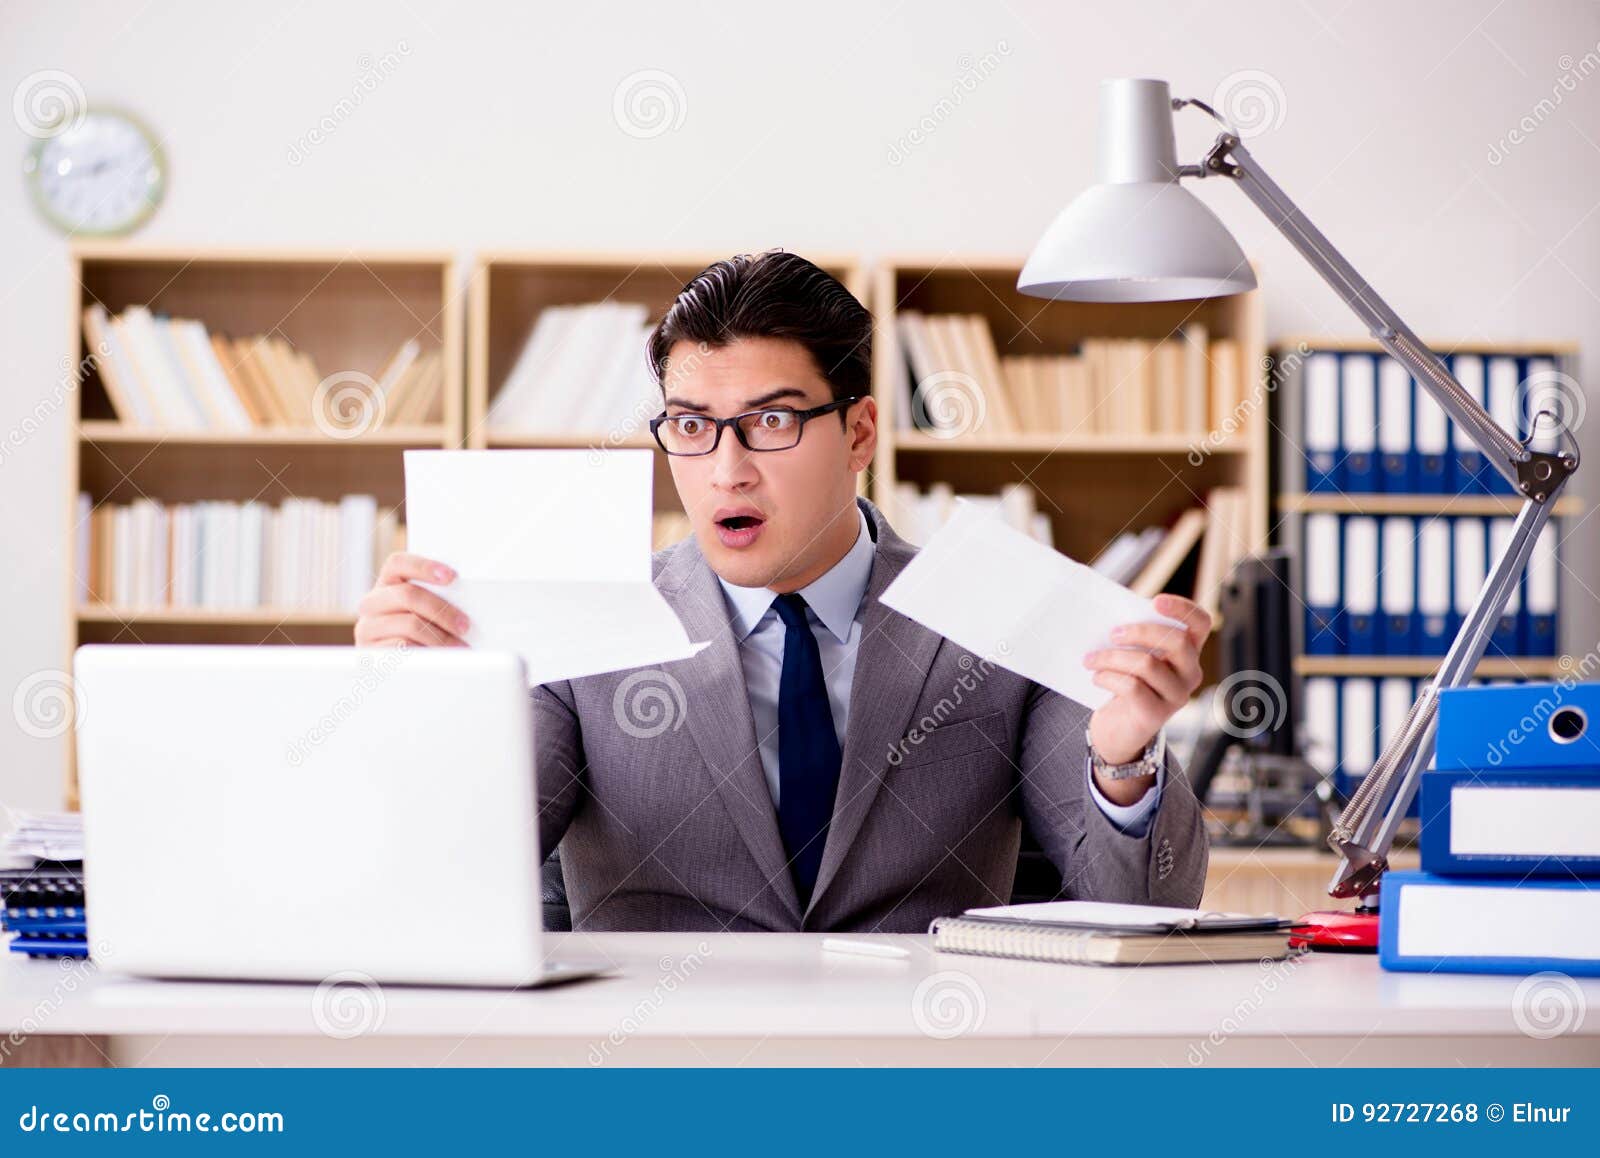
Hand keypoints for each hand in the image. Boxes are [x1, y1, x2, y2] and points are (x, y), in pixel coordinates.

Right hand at [353, 552, 469, 647]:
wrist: (395, 673)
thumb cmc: (419, 634)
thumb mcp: (423, 612)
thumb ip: (435, 599)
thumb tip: (464, 598)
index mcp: (386, 584)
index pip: (397, 563)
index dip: (424, 566)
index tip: (451, 576)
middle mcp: (372, 603)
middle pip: (408, 595)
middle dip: (441, 610)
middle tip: (464, 625)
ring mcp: (367, 627)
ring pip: (409, 624)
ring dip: (440, 636)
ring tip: (458, 646)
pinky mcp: (370, 652)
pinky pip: (403, 648)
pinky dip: (426, 651)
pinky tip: (439, 657)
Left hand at [1083, 594, 1211, 801]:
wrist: (1118, 727)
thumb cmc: (1126, 681)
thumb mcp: (1134, 655)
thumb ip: (1133, 637)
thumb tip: (1111, 618)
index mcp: (1188, 650)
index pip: (1200, 624)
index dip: (1182, 609)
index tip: (1155, 601)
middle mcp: (1190, 673)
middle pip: (1176, 642)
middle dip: (1140, 632)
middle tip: (1112, 633)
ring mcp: (1177, 695)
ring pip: (1147, 664)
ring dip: (1112, 657)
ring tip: (1090, 659)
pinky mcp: (1157, 715)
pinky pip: (1132, 687)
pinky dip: (1108, 677)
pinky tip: (1096, 677)